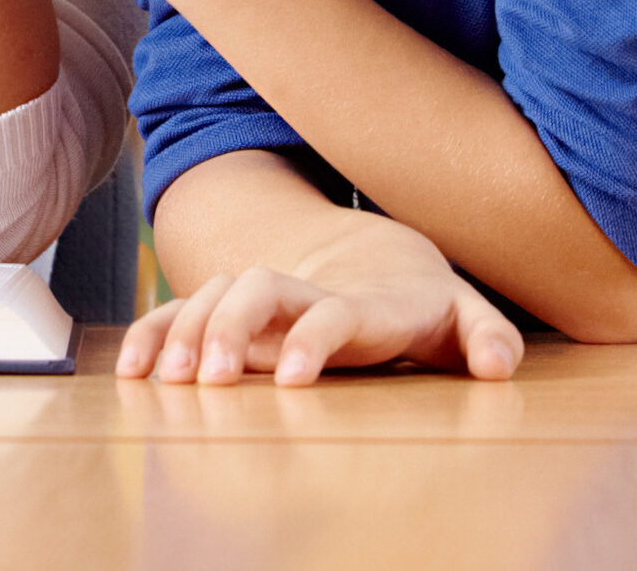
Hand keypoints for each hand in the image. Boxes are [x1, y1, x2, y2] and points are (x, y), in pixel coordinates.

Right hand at [118, 215, 523, 384]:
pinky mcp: (232, 315)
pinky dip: (156, 336)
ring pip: (214, 297)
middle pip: (257, 291)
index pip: (332, 312)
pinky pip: (184, 315)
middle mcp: (302, 295)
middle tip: (215, 379)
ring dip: (187, 334)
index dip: (314, 338)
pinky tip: (134, 371)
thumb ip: (488, 338)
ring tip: (168, 381)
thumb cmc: (421, 300)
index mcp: (360, 303)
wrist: (378, 254)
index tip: (295, 377)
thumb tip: (502, 366)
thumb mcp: (463, 319)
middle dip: (231, 328)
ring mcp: (262, 302)